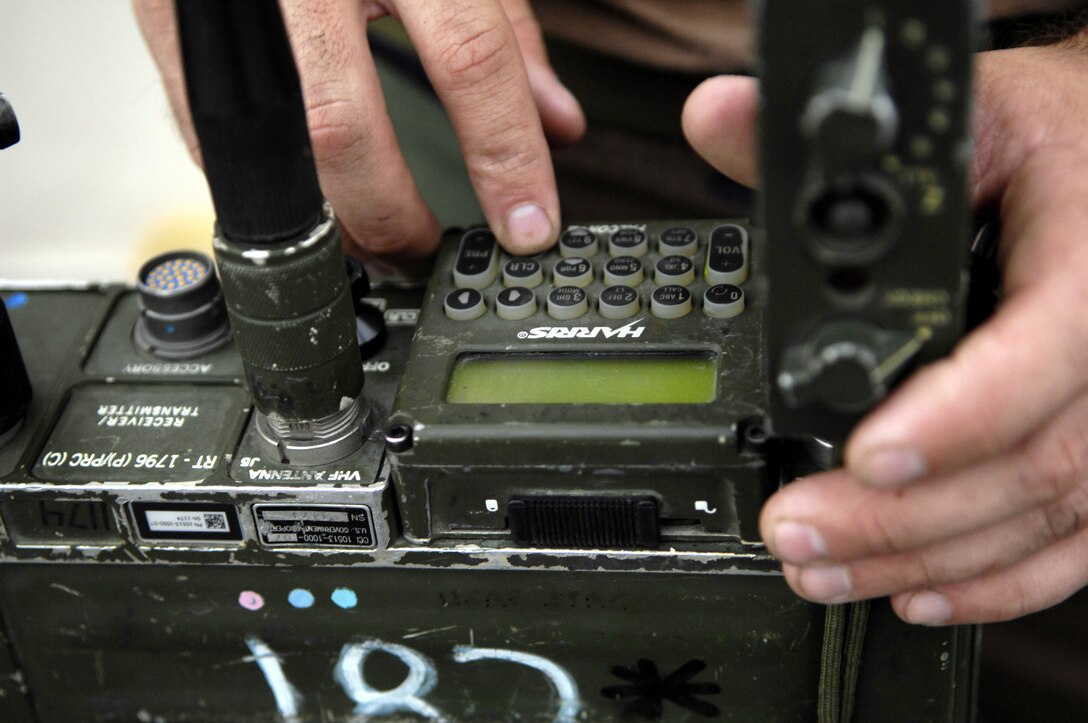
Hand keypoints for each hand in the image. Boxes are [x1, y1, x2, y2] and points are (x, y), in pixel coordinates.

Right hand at [132, 0, 584, 260]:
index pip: (469, 60)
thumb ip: (508, 33)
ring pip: (273, 144)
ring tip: (368, 239)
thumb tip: (556, 124)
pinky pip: (210, 129)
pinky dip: (263, 180)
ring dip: (327, 217)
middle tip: (423, 250)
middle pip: (346, 127)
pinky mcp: (170, 16)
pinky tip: (306, 198)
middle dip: (393, 215)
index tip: (529, 226)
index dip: (505, 157)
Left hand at [682, 37, 1087, 624]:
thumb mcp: (954, 119)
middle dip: (905, 515)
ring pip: (1051, 514)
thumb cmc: (1040, 142)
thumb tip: (717, 116)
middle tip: (800, 534)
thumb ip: (827, 144)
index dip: (957, 415)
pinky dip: (999, 579)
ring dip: (930, 557)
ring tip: (828, 572)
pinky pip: (1082, 540)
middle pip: (1037, 459)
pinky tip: (922, 591)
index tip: (864, 455)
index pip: (1043, 345)